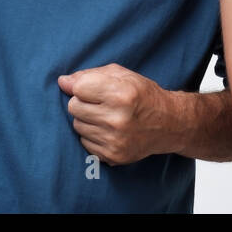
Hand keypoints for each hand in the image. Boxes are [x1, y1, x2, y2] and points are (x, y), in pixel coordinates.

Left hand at [57, 64, 176, 164]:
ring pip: (77, 126)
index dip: (83, 86)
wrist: (169, 123)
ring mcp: (115, 140)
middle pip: (74, 107)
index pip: (78, 88)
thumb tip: (62, 82)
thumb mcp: (122, 75)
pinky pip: (84, 143)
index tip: (93, 88)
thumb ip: (90, 75)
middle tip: (100, 102)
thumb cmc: (143, 94)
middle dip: (83, 102)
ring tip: (106, 116)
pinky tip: (108, 130)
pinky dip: (92, 135)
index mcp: (121, 94)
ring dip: (87, 119)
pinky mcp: (113, 156)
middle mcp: (118, 119)